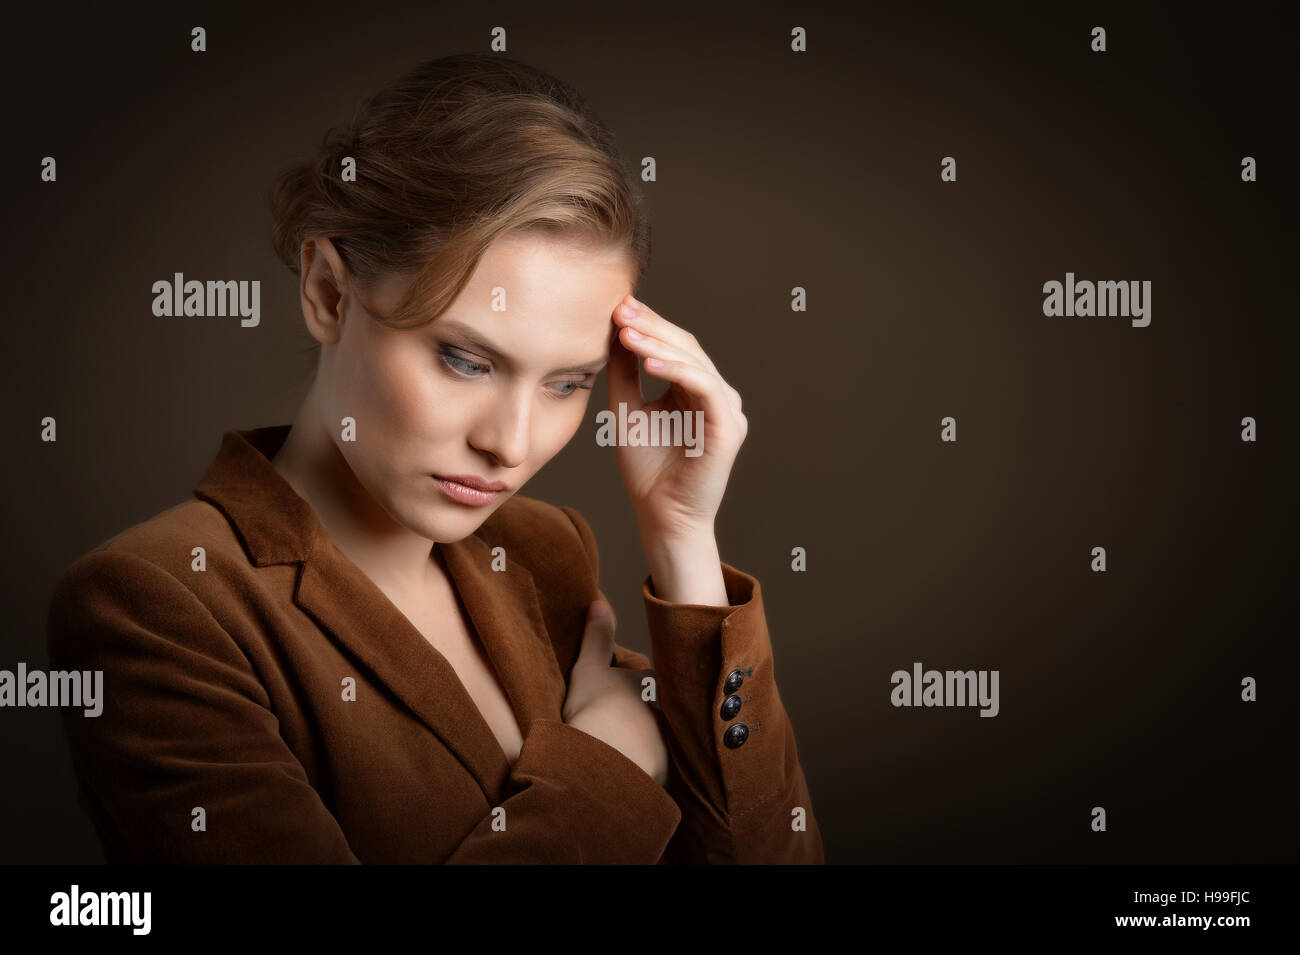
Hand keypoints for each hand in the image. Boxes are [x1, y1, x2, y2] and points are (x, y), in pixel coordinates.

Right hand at [562, 599, 667, 785]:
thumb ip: (597, 637)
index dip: (636, 692)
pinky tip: (644, 773)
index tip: (620, 703)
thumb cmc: (594, 710)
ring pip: (667, 736)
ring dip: (658, 741)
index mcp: (654, 682)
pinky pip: (668, 766)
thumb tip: (599, 602)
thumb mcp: (589, 669)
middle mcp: (671, 707)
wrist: (606, 757)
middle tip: (630, 729)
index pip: (649, 684)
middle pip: (663, 708)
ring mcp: (675, 739)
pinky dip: (659, 767)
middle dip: (654, 714)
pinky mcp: (674, 769)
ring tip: (636, 754)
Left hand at [608, 294, 748, 542]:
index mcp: (695, 389)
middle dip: (652, 326)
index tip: (617, 306)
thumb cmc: (647, 470)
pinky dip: (677, 371)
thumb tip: (615, 331)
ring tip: (626, 333)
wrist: (662, 516)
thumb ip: (625, 374)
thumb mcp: (627, 411)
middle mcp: (716, 395)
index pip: (674, 346)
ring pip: (695, 363)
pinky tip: (648, 363)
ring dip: (659, 345)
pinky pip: (705, 388)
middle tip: (620, 309)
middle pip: (686, 347)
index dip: (648, 324)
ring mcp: (727, 409)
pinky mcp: (728, 427)